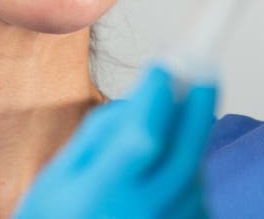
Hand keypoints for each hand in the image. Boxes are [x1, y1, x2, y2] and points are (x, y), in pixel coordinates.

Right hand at [11, 61, 217, 218]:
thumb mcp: (59, 175)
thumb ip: (100, 134)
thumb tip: (144, 94)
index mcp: (99, 198)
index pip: (141, 139)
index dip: (157, 99)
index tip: (164, 64)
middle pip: (185, 154)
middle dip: (197, 105)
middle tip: (204, 69)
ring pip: (192, 173)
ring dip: (187, 142)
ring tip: (162, 137)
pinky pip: (196, 195)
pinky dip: (187, 173)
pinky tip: (163, 176)